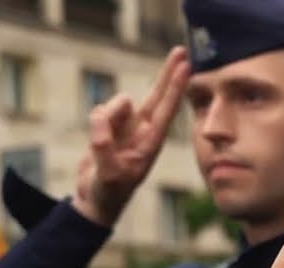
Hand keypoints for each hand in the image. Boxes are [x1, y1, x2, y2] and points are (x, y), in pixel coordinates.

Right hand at [72, 47, 189, 227]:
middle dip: (167, 73)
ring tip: (103, 146)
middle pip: (157, 95)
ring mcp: (127, 127)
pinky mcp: (111, 126)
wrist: (96, 200)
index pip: (166, 109)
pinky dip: (95, 124)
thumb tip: (105, 117)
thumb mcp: (107, 174)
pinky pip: (101, 112)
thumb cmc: (108, 191)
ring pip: (116, 103)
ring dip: (106, 118)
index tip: (188, 67)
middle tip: (181, 51)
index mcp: (150, 143)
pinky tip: (96, 143)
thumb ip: (104, 145)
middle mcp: (142, 130)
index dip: (175, 87)